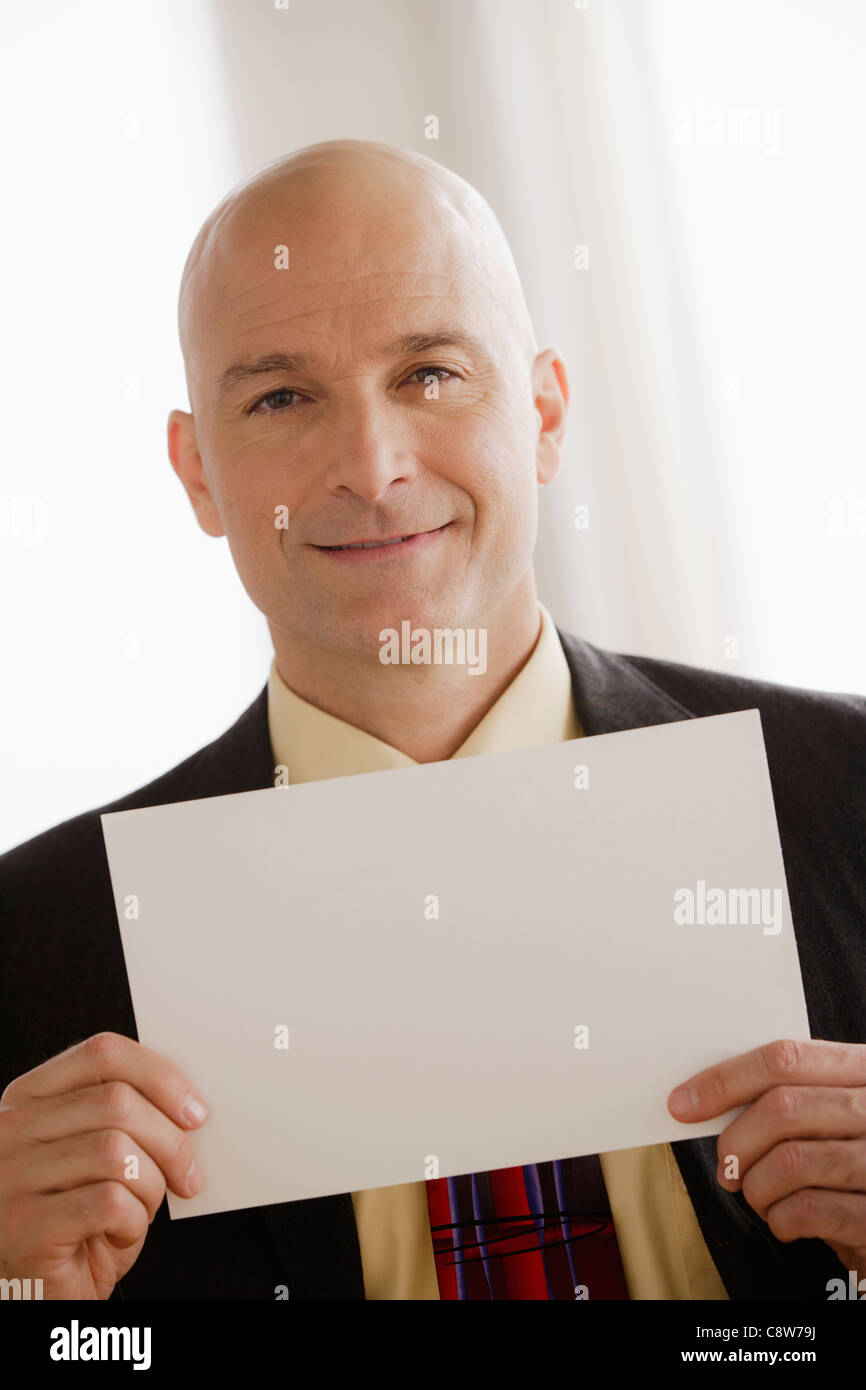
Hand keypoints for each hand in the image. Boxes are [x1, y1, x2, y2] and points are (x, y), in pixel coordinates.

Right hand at [0, 1032, 207, 1298]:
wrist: (36, 1292)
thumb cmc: (77, 1222)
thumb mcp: (94, 1156)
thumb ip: (120, 1119)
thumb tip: (190, 1105)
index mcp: (27, 1098)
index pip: (102, 1053)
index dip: (161, 1077)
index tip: (195, 1112)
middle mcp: (9, 1129)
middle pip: (117, 1102)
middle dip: (170, 1142)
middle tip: (188, 1177)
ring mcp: (9, 1176)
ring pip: (117, 1151)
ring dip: (151, 1187)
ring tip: (143, 1210)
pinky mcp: (23, 1225)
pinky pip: (109, 1202)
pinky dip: (133, 1221)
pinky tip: (120, 1235)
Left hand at [667, 1038, 865, 1275]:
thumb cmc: (849, 1161)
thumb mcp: (829, 1116)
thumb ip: (786, 1098)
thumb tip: (701, 1102)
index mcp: (861, 1069)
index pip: (784, 1059)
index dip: (725, 1080)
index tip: (683, 1104)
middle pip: (782, 1108)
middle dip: (737, 1142)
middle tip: (726, 1169)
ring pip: (790, 1161)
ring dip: (755, 1186)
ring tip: (758, 1197)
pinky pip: (808, 1209)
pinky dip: (779, 1219)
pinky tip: (784, 1220)